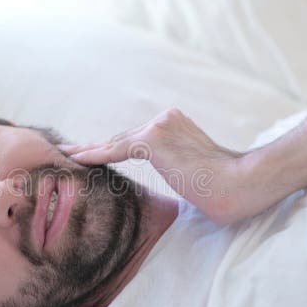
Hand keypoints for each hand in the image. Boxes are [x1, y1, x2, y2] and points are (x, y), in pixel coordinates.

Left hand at [58, 108, 257, 223]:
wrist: (240, 183)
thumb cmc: (225, 187)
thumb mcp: (195, 173)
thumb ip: (175, 168)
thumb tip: (172, 182)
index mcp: (176, 124)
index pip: (137, 138)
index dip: (113, 147)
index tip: (93, 154)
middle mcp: (166, 119)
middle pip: (122, 138)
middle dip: (96, 147)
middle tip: (70, 153)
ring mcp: (159, 126)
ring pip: (117, 142)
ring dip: (90, 151)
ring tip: (66, 156)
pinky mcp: (154, 140)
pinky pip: (115, 149)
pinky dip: (94, 154)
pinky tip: (74, 159)